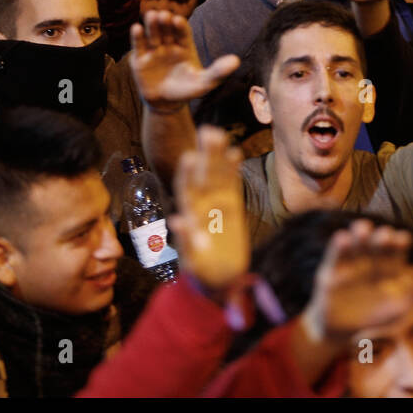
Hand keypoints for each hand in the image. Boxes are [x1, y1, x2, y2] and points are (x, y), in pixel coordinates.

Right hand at [129, 10, 239, 105]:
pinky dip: (137, 36)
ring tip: (151, 16)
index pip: (183, 32)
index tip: (178, 20)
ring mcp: (154, 50)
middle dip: (165, 22)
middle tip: (164, 15)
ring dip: (152, 24)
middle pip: (167, 29)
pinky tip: (137, 28)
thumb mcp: (205, 82)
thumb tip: (236, 61)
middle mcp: (169, 44)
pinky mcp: (140, 59)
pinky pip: (139, 45)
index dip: (180, 26)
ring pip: (153, 33)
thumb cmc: (188, 90)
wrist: (167, 104)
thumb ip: (218, 71)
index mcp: (185, 46)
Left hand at [168, 126, 248, 290]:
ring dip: (218, 156)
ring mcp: (217, 205)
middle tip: (208, 131)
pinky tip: (235, 152)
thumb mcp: (193, 262)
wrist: (219, 281)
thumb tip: (177, 220)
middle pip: (203, 177)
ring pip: (217, 177)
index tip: (189, 156)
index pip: (187, 192)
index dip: (188, 175)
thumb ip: (187, 241)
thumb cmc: (203, 274)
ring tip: (219, 133)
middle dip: (205, 156)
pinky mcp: (232, 209)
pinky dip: (233, 170)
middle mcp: (201, 207)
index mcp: (190, 218)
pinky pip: (232, 186)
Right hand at [300, 218, 412, 346]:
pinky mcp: (332, 271)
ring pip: (357, 244)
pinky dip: (339, 246)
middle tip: (384, 235)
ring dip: (360, 235)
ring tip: (363, 229)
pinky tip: (342, 238)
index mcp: (392, 264)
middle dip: (381, 238)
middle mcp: (373, 258)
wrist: (345, 334)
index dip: (399, 243)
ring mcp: (352, 263)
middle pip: (377, 243)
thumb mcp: (403, 303)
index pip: (398, 249)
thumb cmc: (379, 317)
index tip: (402, 239)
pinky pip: (335, 256)